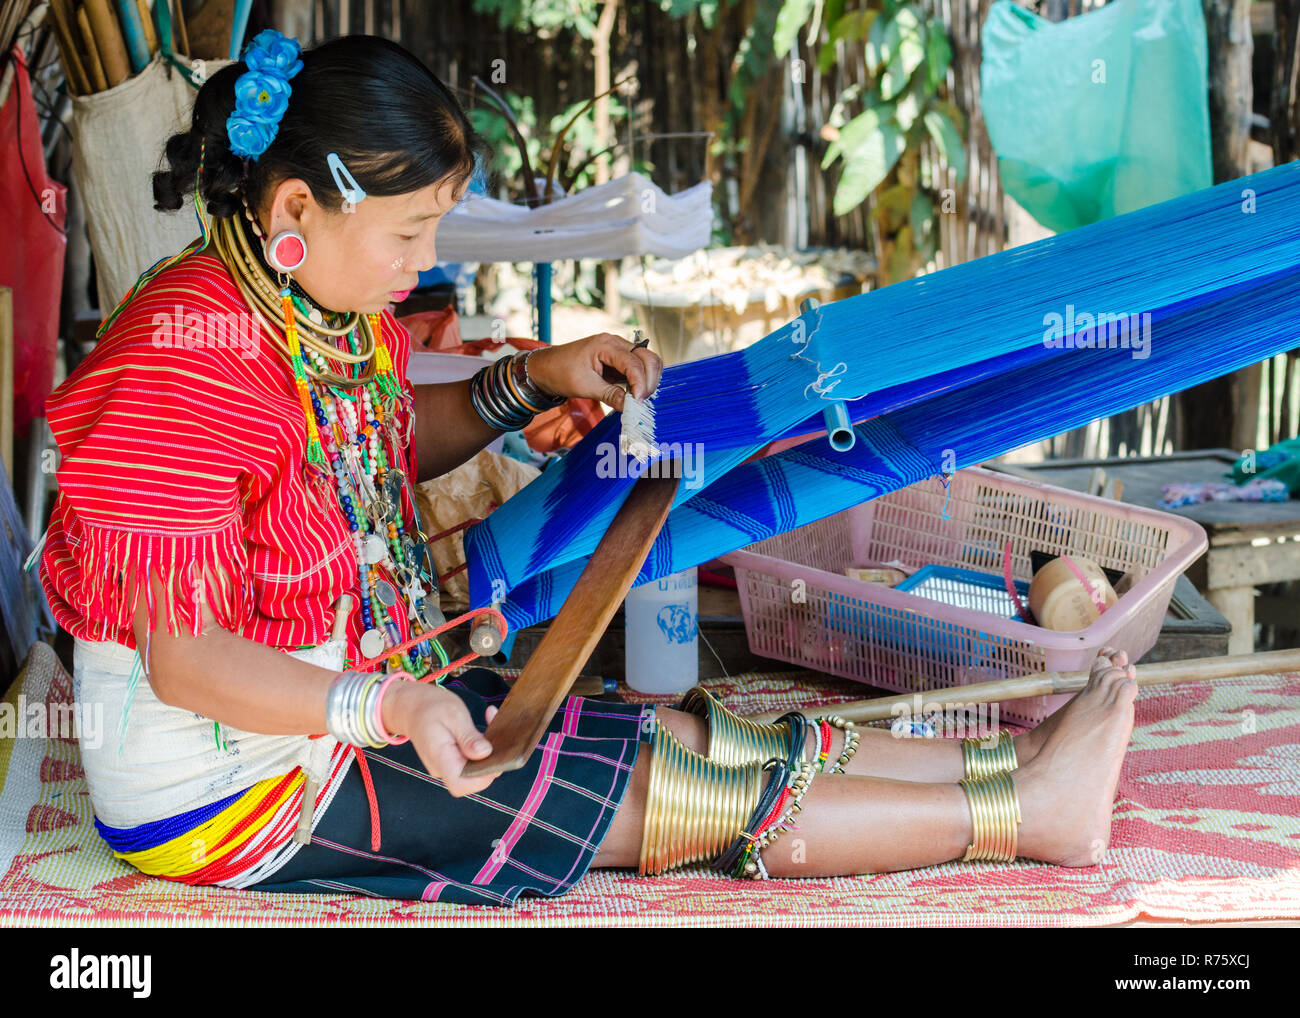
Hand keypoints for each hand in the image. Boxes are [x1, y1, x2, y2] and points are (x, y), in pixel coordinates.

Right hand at [382, 680, 502, 796]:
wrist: (411, 706)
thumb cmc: (430, 707)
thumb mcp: (453, 715)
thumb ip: (468, 736)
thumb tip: (485, 753)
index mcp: (439, 758)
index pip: (460, 785)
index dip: (481, 778)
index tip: (494, 754)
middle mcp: (443, 767)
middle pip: (473, 778)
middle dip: (492, 756)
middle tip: (495, 726)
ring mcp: (448, 765)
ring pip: (477, 766)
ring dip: (490, 746)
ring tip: (489, 716)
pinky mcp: (454, 759)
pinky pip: (473, 758)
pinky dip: (484, 742)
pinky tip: (486, 720)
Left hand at [524, 333, 662, 412]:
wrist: (546, 368)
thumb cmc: (560, 372)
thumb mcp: (584, 387)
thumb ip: (610, 395)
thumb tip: (631, 408)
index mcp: (605, 344)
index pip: (634, 362)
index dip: (640, 383)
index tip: (638, 402)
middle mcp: (616, 343)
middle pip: (648, 358)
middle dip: (650, 380)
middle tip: (641, 401)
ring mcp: (619, 350)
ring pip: (647, 362)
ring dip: (649, 380)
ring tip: (638, 399)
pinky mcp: (619, 360)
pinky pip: (639, 368)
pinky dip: (642, 380)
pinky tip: (634, 394)